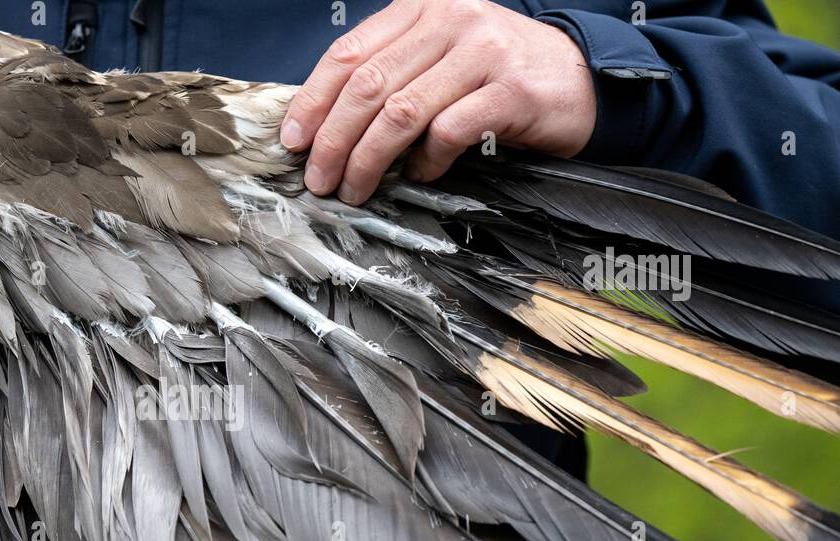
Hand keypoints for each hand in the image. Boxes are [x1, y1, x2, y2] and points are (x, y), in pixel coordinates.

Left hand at [280, 0, 595, 203]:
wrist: (579, 80)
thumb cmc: (495, 76)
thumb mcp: (437, 57)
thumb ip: (390, 74)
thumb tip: (323, 125)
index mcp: (421, 6)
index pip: (349, 53)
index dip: (313, 100)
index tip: (293, 141)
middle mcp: (451, 19)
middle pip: (368, 86)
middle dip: (333, 141)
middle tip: (319, 180)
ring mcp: (484, 51)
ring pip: (401, 112)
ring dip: (368, 160)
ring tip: (355, 189)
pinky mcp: (512, 90)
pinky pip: (449, 131)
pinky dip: (426, 161)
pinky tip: (421, 174)